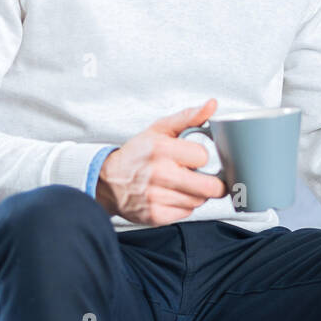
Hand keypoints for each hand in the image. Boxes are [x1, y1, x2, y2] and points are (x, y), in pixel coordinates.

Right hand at [95, 98, 228, 224]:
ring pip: (199, 201)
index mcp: (161, 149)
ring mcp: (156, 197)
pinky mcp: (155, 216)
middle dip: (212, 182)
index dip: (202, 157)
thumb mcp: (160, 129)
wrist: (108, 181)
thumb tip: (212, 105)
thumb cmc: (137, 153)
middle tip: (203, 176)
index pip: (203, 157)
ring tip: (183, 184)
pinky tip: (173, 196)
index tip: (194, 157)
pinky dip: (185, 206)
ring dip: (197, 194)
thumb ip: (189, 117)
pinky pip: (187, 213)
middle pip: (209, 186)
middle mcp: (158, 174)